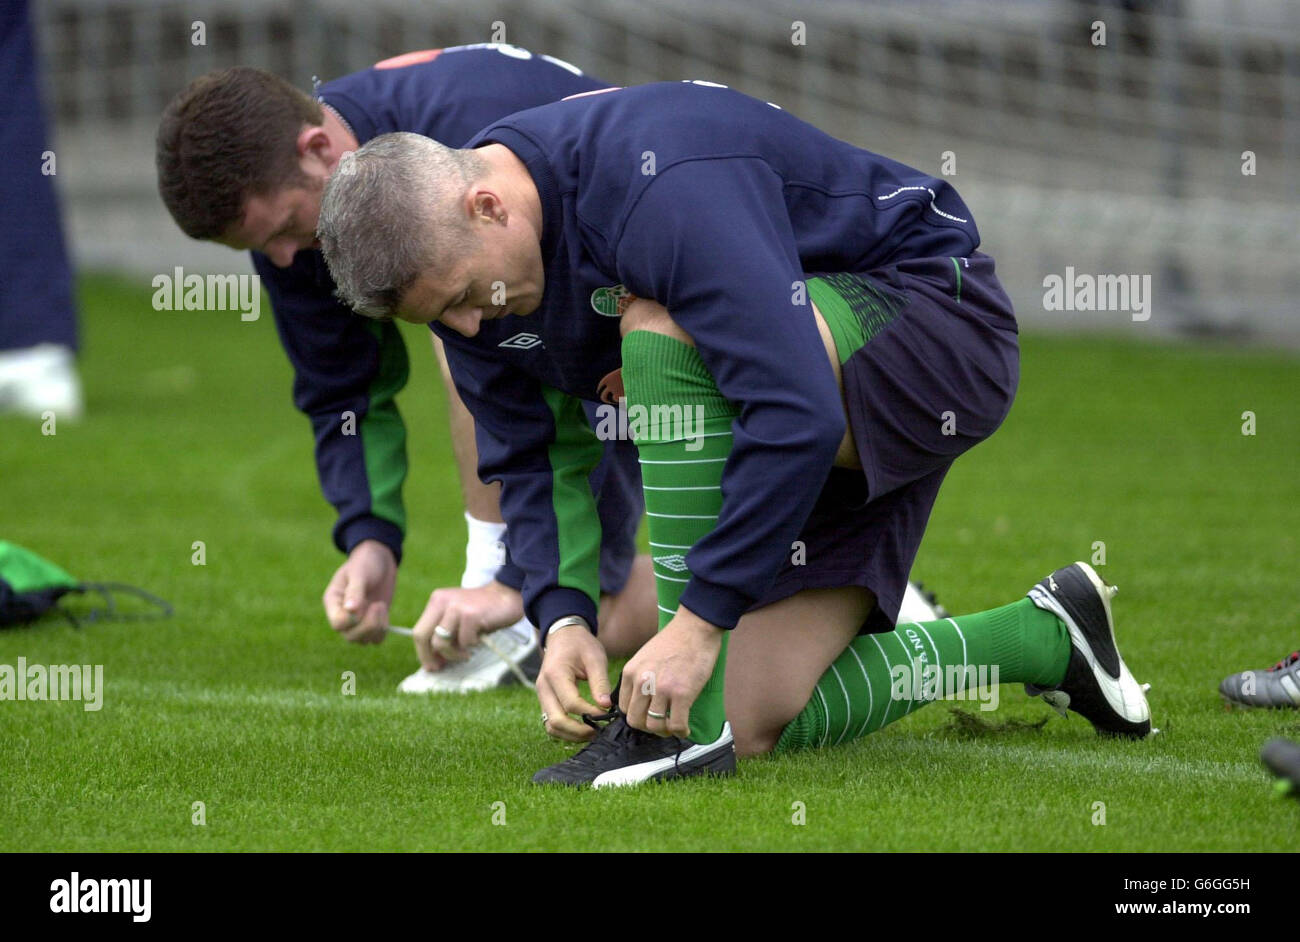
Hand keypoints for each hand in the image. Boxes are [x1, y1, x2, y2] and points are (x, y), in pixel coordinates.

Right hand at [322, 540, 396, 643]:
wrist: (379, 560)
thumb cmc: (365, 563)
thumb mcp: (359, 573)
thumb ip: (355, 591)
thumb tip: (351, 611)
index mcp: (333, 602)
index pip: (338, 624)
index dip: (353, 620)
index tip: (366, 604)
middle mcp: (342, 615)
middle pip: (351, 636)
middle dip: (368, 625)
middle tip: (379, 605)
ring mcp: (356, 621)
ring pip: (364, 640)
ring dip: (377, 627)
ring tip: (380, 606)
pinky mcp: (371, 623)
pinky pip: (376, 639)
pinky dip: (383, 630)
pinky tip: (384, 612)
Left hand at [412, 581, 524, 667]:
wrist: (508, 595)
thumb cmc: (483, 611)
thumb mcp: (457, 618)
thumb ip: (444, 633)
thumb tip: (433, 660)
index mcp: (437, 601)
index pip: (419, 631)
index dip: (423, 652)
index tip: (432, 665)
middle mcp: (442, 601)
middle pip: (422, 636)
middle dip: (430, 656)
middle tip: (441, 666)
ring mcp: (456, 607)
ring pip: (441, 643)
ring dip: (454, 654)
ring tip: (466, 653)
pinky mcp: (470, 615)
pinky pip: (463, 642)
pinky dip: (471, 645)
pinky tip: (479, 639)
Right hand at [536, 625, 610, 741]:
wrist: (564, 636)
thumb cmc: (581, 644)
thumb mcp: (595, 658)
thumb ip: (600, 682)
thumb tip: (606, 706)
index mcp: (555, 674)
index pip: (571, 703)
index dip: (589, 713)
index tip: (606, 714)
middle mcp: (544, 687)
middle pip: (556, 720)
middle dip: (578, 731)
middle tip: (598, 731)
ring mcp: (542, 695)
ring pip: (550, 726)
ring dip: (571, 735)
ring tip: (592, 732)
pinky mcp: (545, 700)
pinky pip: (550, 722)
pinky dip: (565, 731)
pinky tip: (582, 728)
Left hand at [620, 606, 723, 739]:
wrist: (695, 628)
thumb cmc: (674, 641)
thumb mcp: (644, 657)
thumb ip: (639, 677)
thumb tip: (641, 702)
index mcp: (630, 672)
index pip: (624, 708)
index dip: (637, 715)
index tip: (649, 715)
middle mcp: (642, 682)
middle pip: (635, 721)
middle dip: (648, 727)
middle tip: (662, 724)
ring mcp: (661, 689)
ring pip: (654, 726)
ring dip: (664, 730)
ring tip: (673, 725)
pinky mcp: (682, 694)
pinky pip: (676, 724)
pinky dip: (680, 731)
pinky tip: (685, 728)